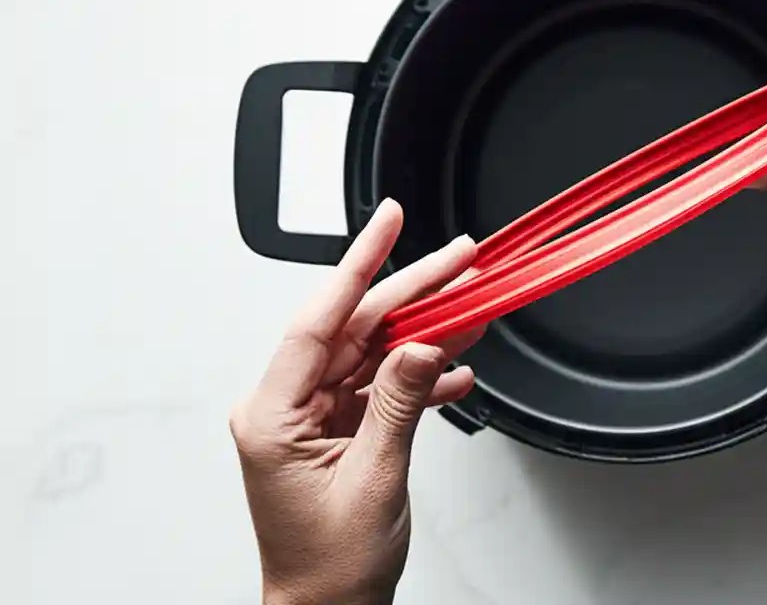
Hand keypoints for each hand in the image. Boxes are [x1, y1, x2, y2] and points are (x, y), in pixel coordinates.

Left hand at [230, 200, 481, 604]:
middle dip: (411, 290)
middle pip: (355, 328)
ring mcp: (313, 418)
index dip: (358, 264)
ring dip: (426, 331)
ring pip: (375, 352)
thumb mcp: (374, 479)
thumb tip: (426, 346)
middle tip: (457, 257)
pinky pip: (383, 386)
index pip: (318, 320)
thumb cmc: (329, 566)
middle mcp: (287, 408)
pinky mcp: (339, 431)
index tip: (387, 221)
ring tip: (472, 300)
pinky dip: (423, 377)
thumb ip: (400, 403)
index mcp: (273, 415)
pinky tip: (458, 369)